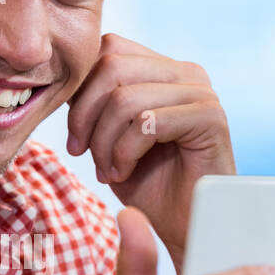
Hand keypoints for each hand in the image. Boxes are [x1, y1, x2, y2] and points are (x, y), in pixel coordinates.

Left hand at [66, 33, 235, 274]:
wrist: (183, 225)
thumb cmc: (147, 184)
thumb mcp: (108, 136)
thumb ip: (93, 102)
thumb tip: (64, 80)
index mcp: (162, 69)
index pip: (108, 49)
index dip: (80, 91)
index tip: (74, 136)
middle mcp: (186, 72)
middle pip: (112, 66)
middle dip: (85, 116)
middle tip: (81, 153)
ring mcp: (201, 93)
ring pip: (126, 98)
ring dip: (104, 141)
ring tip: (107, 170)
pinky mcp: (211, 118)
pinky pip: (148, 123)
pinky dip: (124, 152)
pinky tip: (124, 173)